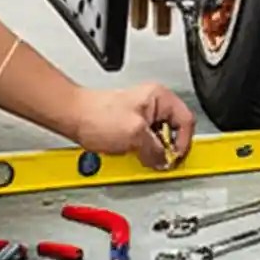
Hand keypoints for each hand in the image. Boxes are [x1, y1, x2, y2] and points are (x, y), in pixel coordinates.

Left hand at [73, 83, 195, 169]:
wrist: (72, 117)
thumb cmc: (96, 115)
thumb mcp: (134, 135)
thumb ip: (155, 150)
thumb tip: (165, 161)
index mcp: (161, 98)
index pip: (187, 122)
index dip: (184, 143)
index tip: (174, 157)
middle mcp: (154, 104)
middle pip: (174, 132)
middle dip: (166, 149)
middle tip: (160, 160)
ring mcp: (142, 115)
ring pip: (159, 139)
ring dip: (151, 152)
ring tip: (141, 156)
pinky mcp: (131, 126)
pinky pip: (145, 143)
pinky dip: (140, 152)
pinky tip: (131, 154)